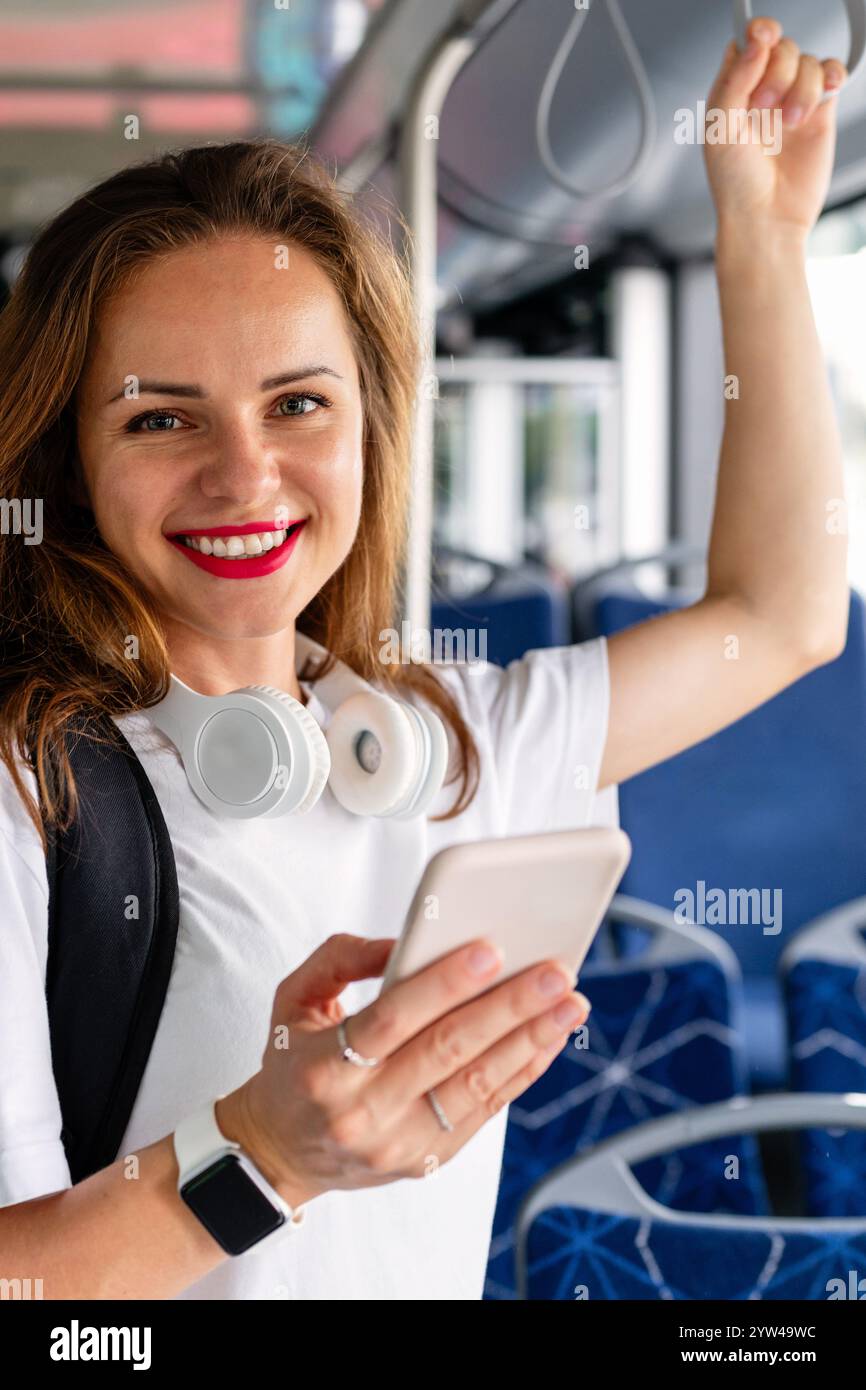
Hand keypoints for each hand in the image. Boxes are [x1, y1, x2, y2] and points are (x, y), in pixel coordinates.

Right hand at [217, 932, 589, 1207]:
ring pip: (476, 1086)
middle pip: (446, 1051)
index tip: (490, 949)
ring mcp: (398, 1143)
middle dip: (507, 1007)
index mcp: (323, 1067)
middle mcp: (361, 1110)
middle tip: (553, 972)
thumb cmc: (293, 1062)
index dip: (442, 984)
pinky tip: (549, 1038)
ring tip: (569, 1003)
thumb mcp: (294, 998)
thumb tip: (406, 940)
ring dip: (530, 1039)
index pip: (390, 1019)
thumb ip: (342, 957)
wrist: (278, 1152)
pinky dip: (523, 1071)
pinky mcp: (427, 1160)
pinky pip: (486, 1111)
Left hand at [703, 15, 846, 234]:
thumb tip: (755, 41)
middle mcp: (762, 92)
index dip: (757, 33)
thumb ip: (736, 80)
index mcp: (732, 91)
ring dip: (801, 87)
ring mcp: (792, 101)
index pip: (747, 43)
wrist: (766, 218)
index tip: (763, 37)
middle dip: (777, 72)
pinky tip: (827, 88)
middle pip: (781, 49)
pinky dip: (832, 74)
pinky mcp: (819, 113)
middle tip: (765, 109)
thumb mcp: (721, 129)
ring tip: (790, 123)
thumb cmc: (735, 183)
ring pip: (808, 62)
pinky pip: (831, 75)